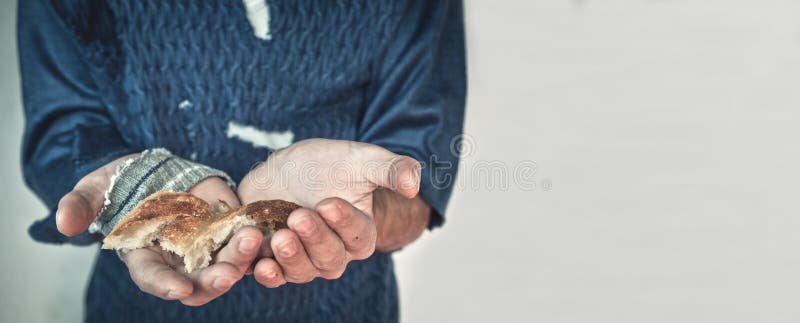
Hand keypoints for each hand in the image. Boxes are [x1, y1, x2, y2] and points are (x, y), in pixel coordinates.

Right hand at [56, 155, 261, 305]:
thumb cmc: (116, 185)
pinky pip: (244, 235)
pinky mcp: (226, 224)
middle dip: (214, 280)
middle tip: (229, 275)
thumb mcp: (92, 190)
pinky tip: (265, 227)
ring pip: (228, 261)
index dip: (165, 285)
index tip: (179, 288)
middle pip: (199, 280)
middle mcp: (178, 259)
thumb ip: (79, 205)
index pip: (154, 279)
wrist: (150, 169)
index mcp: (144, 257)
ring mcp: (205, 244)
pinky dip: (255, 235)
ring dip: (242, 257)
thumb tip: (63, 224)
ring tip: (252, 242)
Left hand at [237, 139, 421, 286]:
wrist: (290, 169)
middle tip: (299, 217)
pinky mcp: (272, 258)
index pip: (358, 237)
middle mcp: (333, 252)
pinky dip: (266, 274)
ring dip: (290, 259)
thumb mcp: (363, 159)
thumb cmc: (332, 165)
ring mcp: (302, 258)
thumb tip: (413, 186)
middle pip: (329, 259)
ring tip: (280, 238)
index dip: (344, 223)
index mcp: (360, 232)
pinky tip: (259, 264)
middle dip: (315, 240)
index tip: (327, 203)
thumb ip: (392, 169)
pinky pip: (272, 276)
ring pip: (301, 271)